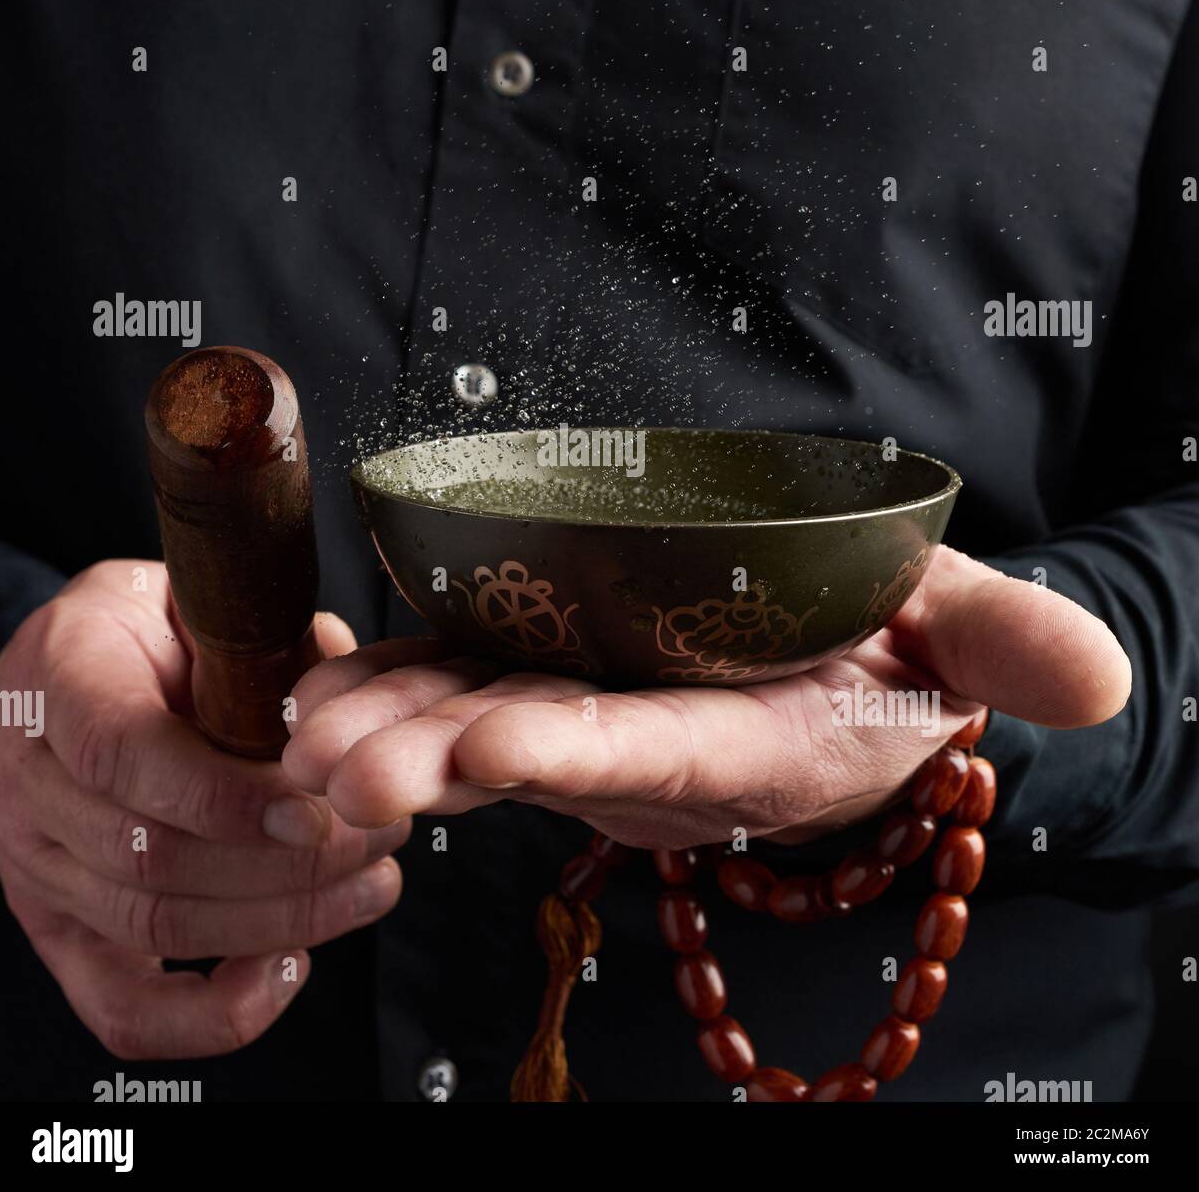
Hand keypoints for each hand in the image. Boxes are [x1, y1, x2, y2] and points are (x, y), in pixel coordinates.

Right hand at [0, 560, 417, 1059]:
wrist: (62, 677)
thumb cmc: (145, 633)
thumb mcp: (193, 599)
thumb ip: (264, 638)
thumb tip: (346, 692)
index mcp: (59, 679)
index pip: (122, 753)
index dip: (225, 795)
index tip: (316, 805)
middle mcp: (28, 781)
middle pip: (147, 856)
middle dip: (287, 862)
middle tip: (379, 835)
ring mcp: (35, 866)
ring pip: (150, 925)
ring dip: (282, 918)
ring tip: (373, 881)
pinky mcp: (61, 930)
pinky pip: (121, 1007)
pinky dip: (211, 1013)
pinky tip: (289, 966)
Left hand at [282, 547, 1130, 849]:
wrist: (824, 665)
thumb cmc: (888, 648)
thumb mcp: (953, 632)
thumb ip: (1009, 647)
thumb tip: (1100, 679)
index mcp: (741, 734)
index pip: (654, 748)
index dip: (578, 749)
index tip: (496, 747)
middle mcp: (646, 738)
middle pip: (533, 749)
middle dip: (435, 759)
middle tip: (339, 767)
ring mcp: (582, 706)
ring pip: (471, 720)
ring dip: (384, 729)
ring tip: (301, 734)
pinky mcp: (540, 671)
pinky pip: (452, 677)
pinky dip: (384, 679)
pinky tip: (313, 674)